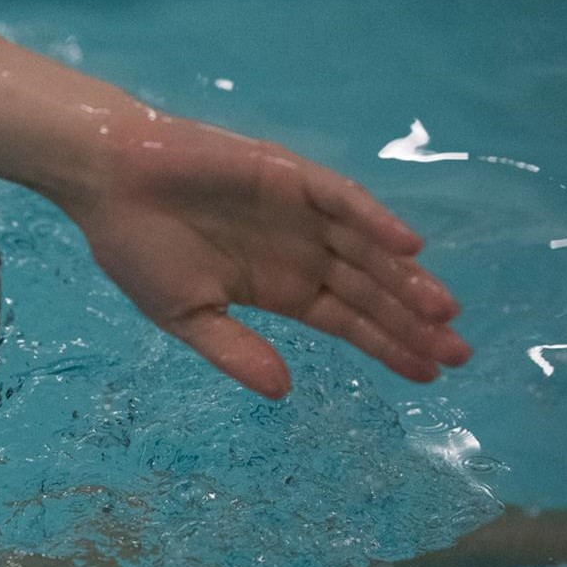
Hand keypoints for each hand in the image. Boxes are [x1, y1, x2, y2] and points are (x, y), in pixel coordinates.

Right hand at [62, 113, 469, 397]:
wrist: (107, 181)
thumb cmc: (136, 247)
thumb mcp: (183, 315)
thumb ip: (234, 350)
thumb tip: (283, 391)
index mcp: (277, 287)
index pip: (345, 321)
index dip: (387, 345)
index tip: (431, 376)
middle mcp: (299, 251)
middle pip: (368, 290)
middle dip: (412, 322)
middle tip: (459, 355)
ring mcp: (298, 212)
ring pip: (366, 249)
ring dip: (405, 279)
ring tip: (444, 313)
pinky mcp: (289, 176)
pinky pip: (341, 199)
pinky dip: (373, 220)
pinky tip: (406, 246)